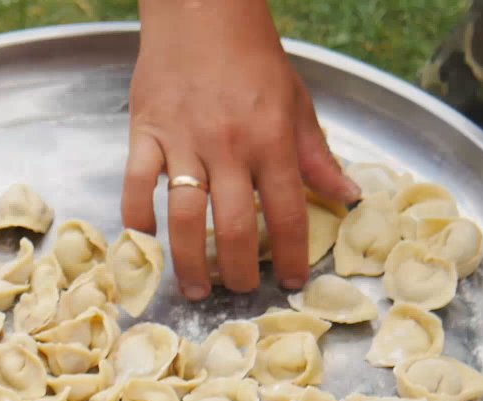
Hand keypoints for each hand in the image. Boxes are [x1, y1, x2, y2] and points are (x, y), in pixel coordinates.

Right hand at [122, 0, 357, 300]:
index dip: (290, 255)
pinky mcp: (145, 132)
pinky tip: (146, 238)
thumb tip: (347, 196)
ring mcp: (183, 141)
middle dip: (237, 270)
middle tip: (239, 291)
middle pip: (231, 226)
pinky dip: (137, 216)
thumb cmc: (253, 56)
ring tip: (196, 288)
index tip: (292, 282)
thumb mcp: (297, 102)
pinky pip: (136, 185)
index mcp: (271, 140)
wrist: (202, 11)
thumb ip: (317, 155)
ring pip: (182, 216)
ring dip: (189, 261)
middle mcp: (229, 146)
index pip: (285, 212)